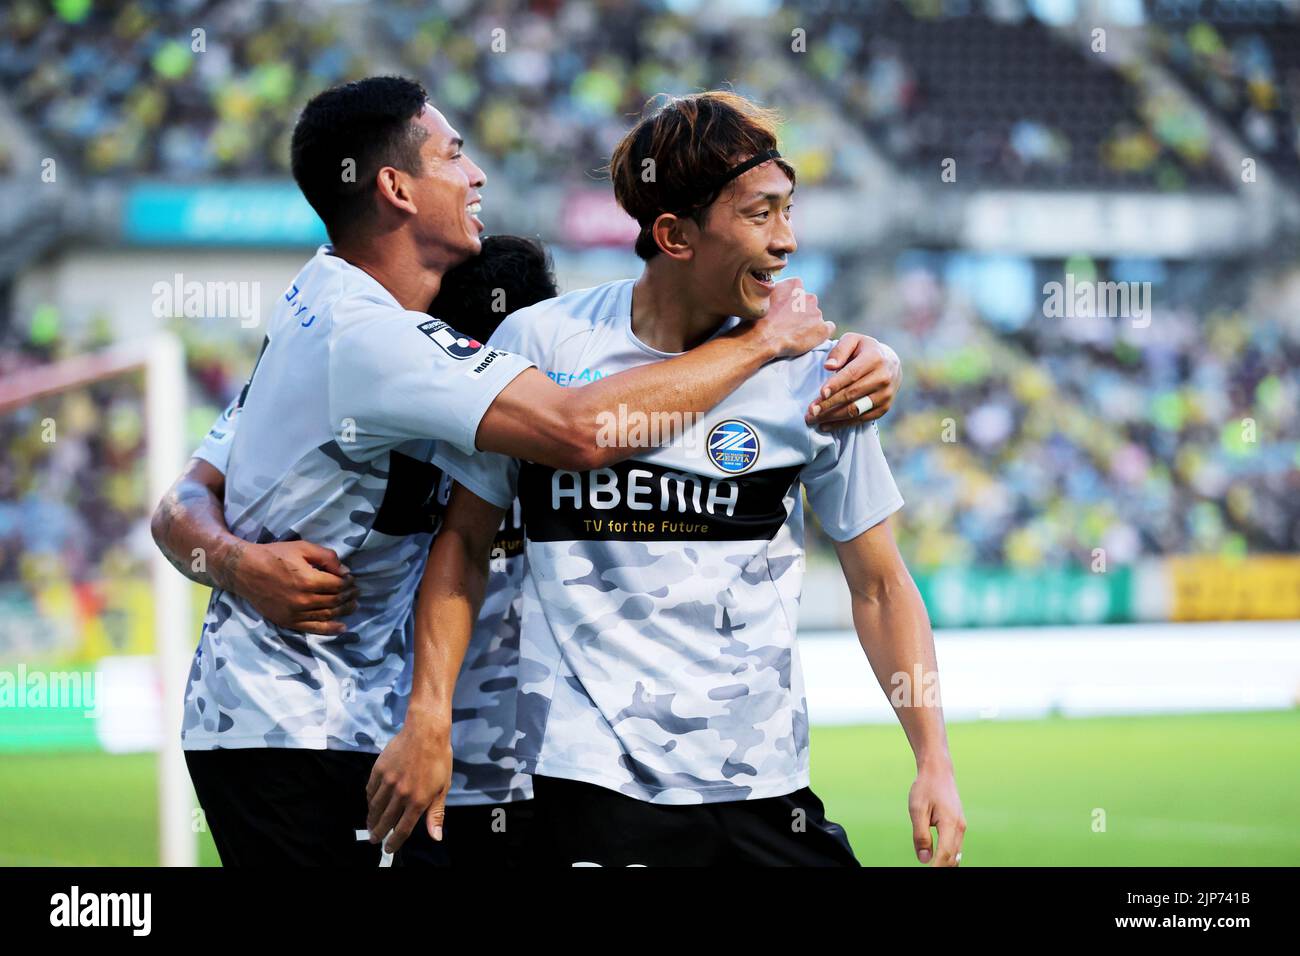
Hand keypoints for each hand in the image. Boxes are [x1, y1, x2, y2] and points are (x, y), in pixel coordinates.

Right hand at [221, 540, 358, 634]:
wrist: (244, 570)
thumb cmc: (274, 555)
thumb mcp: (302, 547)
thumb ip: (327, 557)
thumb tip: (345, 571)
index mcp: (308, 580)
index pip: (338, 585)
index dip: (349, 583)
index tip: (351, 579)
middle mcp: (303, 600)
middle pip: (335, 601)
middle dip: (349, 596)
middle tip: (356, 592)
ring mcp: (294, 613)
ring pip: (327, 615)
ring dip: (344, 611)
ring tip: (353, 606)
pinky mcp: (287, 621)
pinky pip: (313, 628)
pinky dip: (330, 629)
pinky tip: (342, 627)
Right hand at [365, 713, 451, 853]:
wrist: (425, 731)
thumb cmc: (439, 759)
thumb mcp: (443, 787)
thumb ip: (436, 814)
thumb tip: (436, 837)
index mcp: (418, 800)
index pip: (403, 829)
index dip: (395, 842)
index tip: (388, 848)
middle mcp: (401, 794)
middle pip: (386, 821)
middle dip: (379, 833)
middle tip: (374, 840)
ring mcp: (388, 781)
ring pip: (375, 807)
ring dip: (372, 819)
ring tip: (370, 826)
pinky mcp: (379, 770)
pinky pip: (370, 790)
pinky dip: (369, 800)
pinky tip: (370, 805)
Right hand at [745, 277, 835, 358]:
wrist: (762, 338)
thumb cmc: (758, 319)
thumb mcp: (763, 295)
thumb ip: (776, 290)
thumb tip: (776, 291)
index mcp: (795, 284)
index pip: (797, 290)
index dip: (790, 302)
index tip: (783, 310)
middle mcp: (809, 296)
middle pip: (808, 302)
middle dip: (800, 311)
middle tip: (787, 323)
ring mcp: (817, 313)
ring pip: (815, 316)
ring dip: (808, 323)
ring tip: (793, 333)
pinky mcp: (822, 329)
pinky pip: (828, 328)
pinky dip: (821, 332)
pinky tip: (810, 338)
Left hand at [806, 333, 901, 429]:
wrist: (891, 364)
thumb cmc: (864, 351)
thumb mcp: (853, 341)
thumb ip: (840, 350)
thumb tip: (829, 366)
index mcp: (875, 358)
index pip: (852, 374)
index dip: (836, 385)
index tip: (821, 394)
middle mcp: (883, 378)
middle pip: (851, 394)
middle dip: (829, 404)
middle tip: (810, 412)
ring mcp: (885, 395)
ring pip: (855, 410)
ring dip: (832, 417)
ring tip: (813, 419)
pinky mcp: (884, 408)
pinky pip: (861, 420)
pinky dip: (842, 424)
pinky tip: (825, 425)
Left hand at [908, 760, 965, 865]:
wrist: (938, 771)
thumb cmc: (925, 788)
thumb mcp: (917, 810)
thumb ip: (921, 835)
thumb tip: (924, 859)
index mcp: (950, 824)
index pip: (944, 855)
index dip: (936, 868)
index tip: (927, 873)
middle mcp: (960, 827)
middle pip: (952, 858)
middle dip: (941, 867)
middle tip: (928, 871)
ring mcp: (961, 826)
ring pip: (956, 853)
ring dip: (945, 863)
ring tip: (932, 867)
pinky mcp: (959, 824)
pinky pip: (955, 846)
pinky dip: (948, 855)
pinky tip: (938, 859)